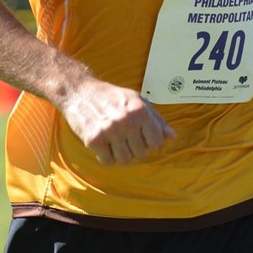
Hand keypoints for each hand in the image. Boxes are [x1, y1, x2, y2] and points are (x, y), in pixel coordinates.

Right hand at [60, 78, 175, 164]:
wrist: (80, 91)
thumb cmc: (112, 96)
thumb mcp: (137, 100)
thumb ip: (156, 119)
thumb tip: (172, 136)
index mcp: (140, 110)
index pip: (156, 142)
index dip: (149, 140)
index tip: (140, 133)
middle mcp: (127, 121)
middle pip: (141, 154)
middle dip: (134, 147)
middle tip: (123, 134)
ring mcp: (110, 131)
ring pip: (125, 160)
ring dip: (120, 153)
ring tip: (114, 139)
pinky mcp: (94, 140)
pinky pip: (108, 162)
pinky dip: (105, 156)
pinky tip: (103, 142)